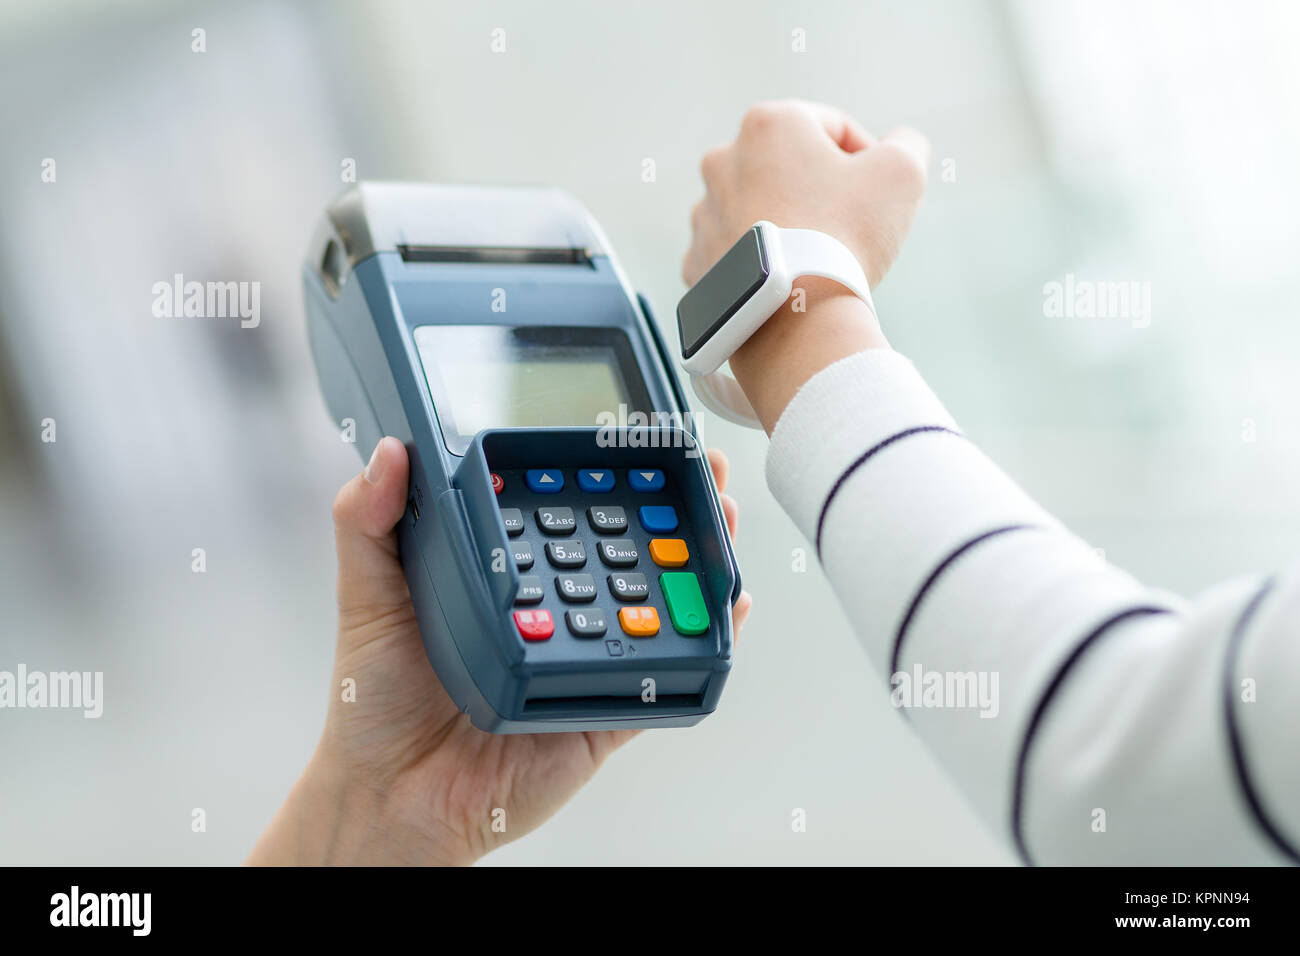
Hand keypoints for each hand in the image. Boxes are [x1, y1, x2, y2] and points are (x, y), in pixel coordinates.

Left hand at [248, 437, 750, 865]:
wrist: (393, 796)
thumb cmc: (375, 701)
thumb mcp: (367, 596)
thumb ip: (368, 521)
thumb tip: (391, 454)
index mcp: (505, 573)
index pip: (565, 507)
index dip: (605, 469)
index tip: (634, 433)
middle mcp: (553, 607)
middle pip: (627, 545)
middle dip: (674, 503)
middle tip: (701, 467)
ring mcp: (584, 655)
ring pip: (657, 601)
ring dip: (699, 558)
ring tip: (718, 517)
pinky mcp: (606, 709)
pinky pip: (665, 674)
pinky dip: (705, 643)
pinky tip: (728, 609)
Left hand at [682, 98, 929, 288]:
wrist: (797, 317)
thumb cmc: (846, 236)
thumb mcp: (901, 172)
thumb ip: (906, 143)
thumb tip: (899, 142)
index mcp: (767, 125)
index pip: (830, 126)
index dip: (865, 155)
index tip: (877, 191)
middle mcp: (722, 161)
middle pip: (788, 167)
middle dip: (819, 188)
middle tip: (848, 225)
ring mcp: (703, 214)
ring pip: (758, 209)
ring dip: (786, 222)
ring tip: (814, 256)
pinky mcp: (697, 261)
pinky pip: (736, 252)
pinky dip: (759, 260)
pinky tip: (786, 278)